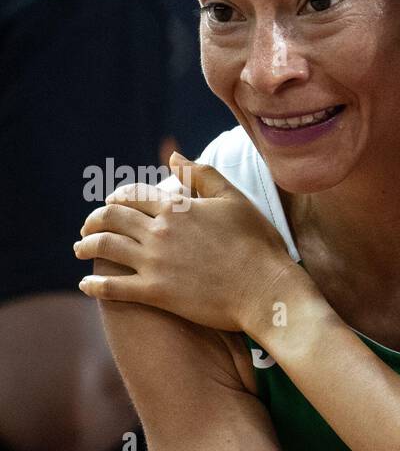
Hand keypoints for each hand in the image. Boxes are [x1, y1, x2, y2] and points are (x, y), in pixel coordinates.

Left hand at [75, 153, 298, 332]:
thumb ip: (203, 175)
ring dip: (87, 245)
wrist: (266, 290)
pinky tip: (85, 286)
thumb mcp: (235, 200)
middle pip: (111, 218)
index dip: (117, 197)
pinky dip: (94, 286)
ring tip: (81, 249)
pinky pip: (113, 287)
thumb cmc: (258, 245)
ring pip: (105, 247)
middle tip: (89, 227)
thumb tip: (174, 157)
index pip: (132, 194)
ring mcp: (155, 262)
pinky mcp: (156, 293)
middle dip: (94, 220)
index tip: (112, 204)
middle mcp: (159, 231)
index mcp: (176, 207)